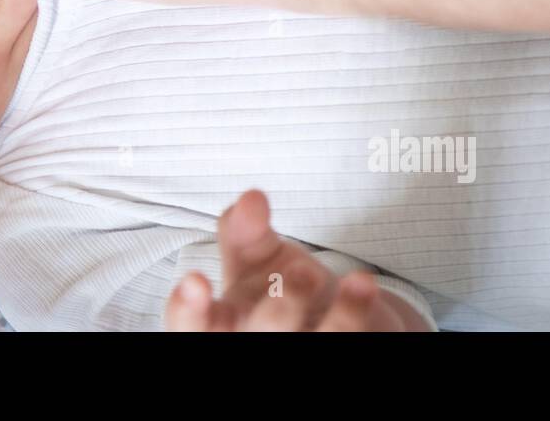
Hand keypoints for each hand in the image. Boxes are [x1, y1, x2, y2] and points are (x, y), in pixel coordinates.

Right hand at [163, 190, 425, 330]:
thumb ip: (243, 228)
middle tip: (301, 271)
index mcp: (223, 322)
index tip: (195, 280)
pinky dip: (354, 308)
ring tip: (326, 273)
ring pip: (304, 341)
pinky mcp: (337, 348)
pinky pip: (346, 336)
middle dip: (280, 305)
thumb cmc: (280, 287)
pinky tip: (362, 282)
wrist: (333, 308)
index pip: (191, 323)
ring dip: (320, 308)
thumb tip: (251, 200)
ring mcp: (298, 348)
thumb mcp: (253, 257)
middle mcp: (253, 342)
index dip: (188, 307)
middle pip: (258, 334)